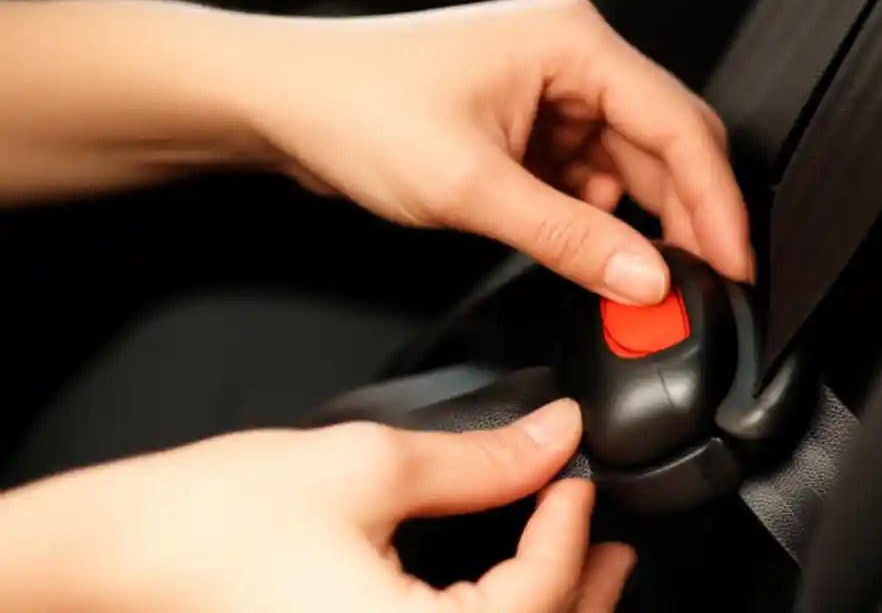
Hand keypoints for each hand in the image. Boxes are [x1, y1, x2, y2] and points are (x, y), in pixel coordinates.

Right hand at [0, 400, 633, 612]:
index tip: (580, 480)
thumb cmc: (207, 524)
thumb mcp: (366, 466)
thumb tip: (552, 437)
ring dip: (547, 611)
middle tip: (616, 545)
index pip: (537, 596)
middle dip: (583, 591)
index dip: (571, 531)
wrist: (114, 554)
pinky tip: (504, 592)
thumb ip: (481, 460)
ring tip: (583, 567)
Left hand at [225, 0, 752, 303]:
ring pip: (629, 166)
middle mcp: (572, 58)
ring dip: (638, 225)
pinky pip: (586, 178)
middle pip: (665, 144)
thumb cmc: (356, 110)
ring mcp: (551, 92)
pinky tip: (594, 255)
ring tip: (640, 284)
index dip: (717, 203)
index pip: (679, 126)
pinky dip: (596, 221)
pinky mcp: (528, 124)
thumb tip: (647, 279)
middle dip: (687, 217)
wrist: (280, 102)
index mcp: (574, 44)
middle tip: (702, 286)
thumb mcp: (473, 187)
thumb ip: (571, 238)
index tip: (734, 266)